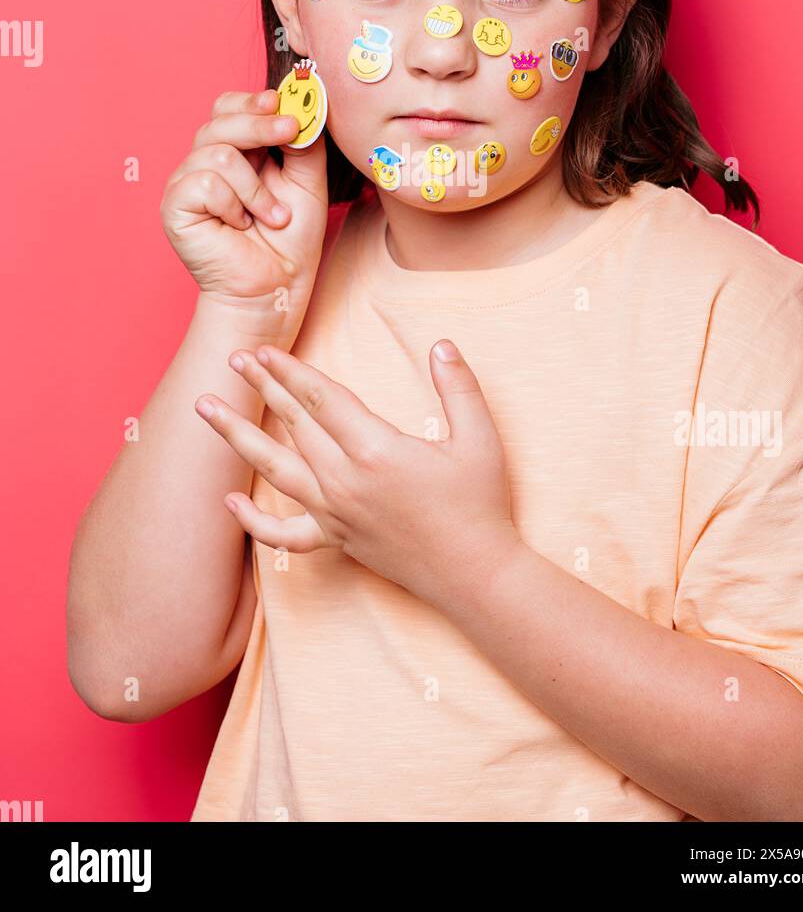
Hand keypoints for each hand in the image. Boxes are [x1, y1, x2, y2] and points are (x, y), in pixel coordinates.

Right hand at [160, 88, 327, 319]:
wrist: (276, 285)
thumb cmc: (290, 238)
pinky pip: (205, 183)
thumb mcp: (308, 181)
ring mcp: (187, 181)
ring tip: (271, 217)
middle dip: (260, 124)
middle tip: (290, 131)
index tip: (281, 103)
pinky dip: (233, 206)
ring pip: (218, 152)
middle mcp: (206, 161)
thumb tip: (301, 106)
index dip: (252, 101)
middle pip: (221, 119)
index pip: (229, 108)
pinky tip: (239, 226)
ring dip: (255, 188)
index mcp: (235, 151)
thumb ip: (304, 142)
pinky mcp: (174, 204)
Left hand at [194, 339, 520, 606]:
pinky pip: (284, 535)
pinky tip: (230, 502)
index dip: (290, 371)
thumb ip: (458, 387)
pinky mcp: (336, 540)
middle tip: (232, 358)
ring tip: (206, 409)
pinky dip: (253, 521)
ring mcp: (336, 513)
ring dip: (237, 436)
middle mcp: (346, 481)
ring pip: (275, 469)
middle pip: (293, 424)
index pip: (320, 399)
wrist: (475, 574)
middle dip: (261, 387)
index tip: (264, 349)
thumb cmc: (480, 504)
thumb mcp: (480, 439)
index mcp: (376, 451)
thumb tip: (441, 344)